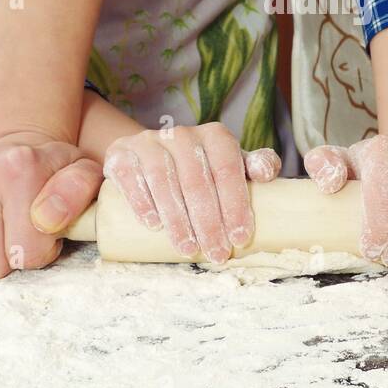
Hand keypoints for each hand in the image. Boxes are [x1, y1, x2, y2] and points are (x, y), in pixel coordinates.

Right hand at [0, 133, 104, 278]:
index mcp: (20, 166)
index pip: (28, 253)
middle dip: (2, 261)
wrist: (9, 152)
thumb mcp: (80, 177)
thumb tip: (46, 218)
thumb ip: (78, 194)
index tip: (37, 234)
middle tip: (9, 235)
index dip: (36, 253)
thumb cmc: (46, 176)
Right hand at [102, 122, 280, 263]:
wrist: (149, 157)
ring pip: (164, 180)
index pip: (228, 169)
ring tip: (188, 249)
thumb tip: (266, 173)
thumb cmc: (200, 169)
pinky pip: (130, 176)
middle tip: (217, 253)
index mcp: (214, 136)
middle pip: (197, 180)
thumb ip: (256, 165)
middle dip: (209, 222)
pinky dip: (142, 202)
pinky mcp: (121, 154)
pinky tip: (153, 225)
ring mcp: (149, 142)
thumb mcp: (230, 166)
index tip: (240, 238)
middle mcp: (182, 134)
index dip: (235, 204)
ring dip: (177, 219)